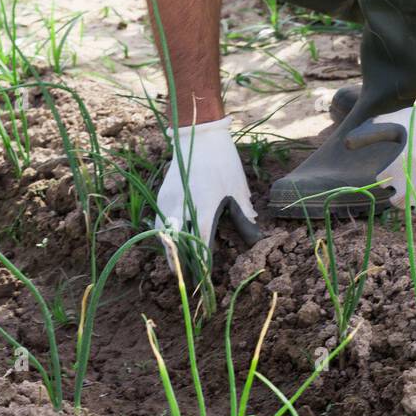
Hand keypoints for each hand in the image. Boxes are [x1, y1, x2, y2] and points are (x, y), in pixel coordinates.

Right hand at [154, 116, 260, 271]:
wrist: (198, 134)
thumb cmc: (222, 159)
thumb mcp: (237, 185)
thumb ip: (244, 211)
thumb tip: (254, 229)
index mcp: (204, 206)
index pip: (201, 243)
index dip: (203, 263)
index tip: (207, 278)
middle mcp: (182, 207)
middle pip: (178, 245)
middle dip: (183, 265)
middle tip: (189, 281)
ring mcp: (169, 201)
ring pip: (165, 237)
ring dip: (172, 252)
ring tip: (179, 267)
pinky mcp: (162, 196)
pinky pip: (161, 223)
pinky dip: (167, 236)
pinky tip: (174, 243)